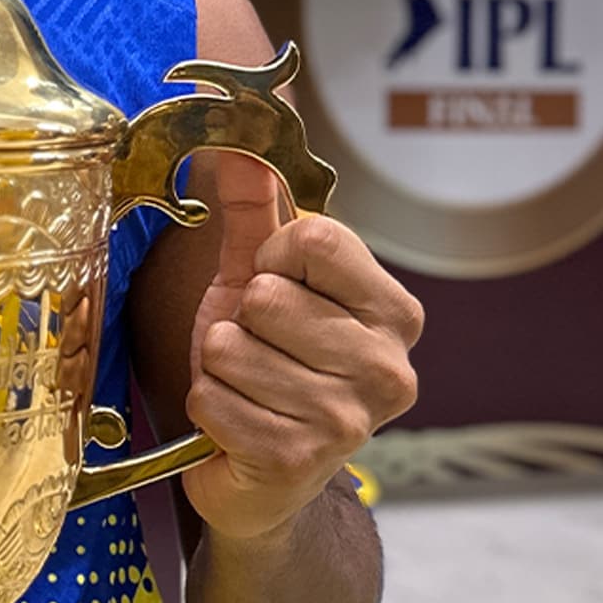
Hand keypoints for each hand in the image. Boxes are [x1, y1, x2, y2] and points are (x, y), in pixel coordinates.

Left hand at [181, 153, 421, 544]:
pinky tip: (235, 423)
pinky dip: (207, 407)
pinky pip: (211, 399)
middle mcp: (388, 368)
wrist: (261, 475)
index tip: (277, 287)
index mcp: (395, 313)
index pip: (314, 238)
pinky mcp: (297, 461)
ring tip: (247, 386)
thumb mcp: (263, 277)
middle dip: (240, 319)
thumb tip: (243, 127)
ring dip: (218, 366)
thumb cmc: (269, 363)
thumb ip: (258, 205)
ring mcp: (348, 422)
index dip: (273, 257)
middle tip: (260, 349)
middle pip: (267, 296)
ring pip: (231, 348)